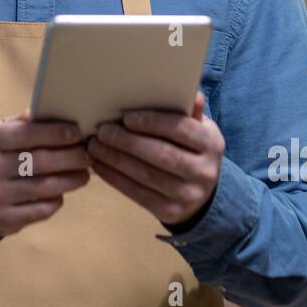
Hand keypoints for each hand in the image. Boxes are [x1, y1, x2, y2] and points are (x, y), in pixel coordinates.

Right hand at [0, 112, 90, 238]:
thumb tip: (47, 111)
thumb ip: (23, 124)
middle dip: (70, 157)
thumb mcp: (0, 135)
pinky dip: (56, 200)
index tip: (77, 133)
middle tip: (87, 155)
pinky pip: (40, 210)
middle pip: (40, 161)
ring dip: (70, 180)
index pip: (27, 133)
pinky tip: (63, 193)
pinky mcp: (3, 218)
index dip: (55, 133)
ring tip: (84, 174)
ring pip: (44, 187)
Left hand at [86, 91, 222, 227]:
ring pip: (146, 175)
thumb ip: (190, 114)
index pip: (181, 129)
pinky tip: (99, 166)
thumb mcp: (198, 130)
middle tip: (102, 131)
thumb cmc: (192, 151)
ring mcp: (188, 195)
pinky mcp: (170, 212)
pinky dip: (115, 179)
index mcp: (212, 144)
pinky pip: (138, 194)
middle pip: (161, 154)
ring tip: (94, 147)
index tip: (126, 118)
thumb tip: (192, 94)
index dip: (152, 123)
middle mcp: (204, 171)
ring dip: (115, 160)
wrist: (203, 195)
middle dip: (127, 142)